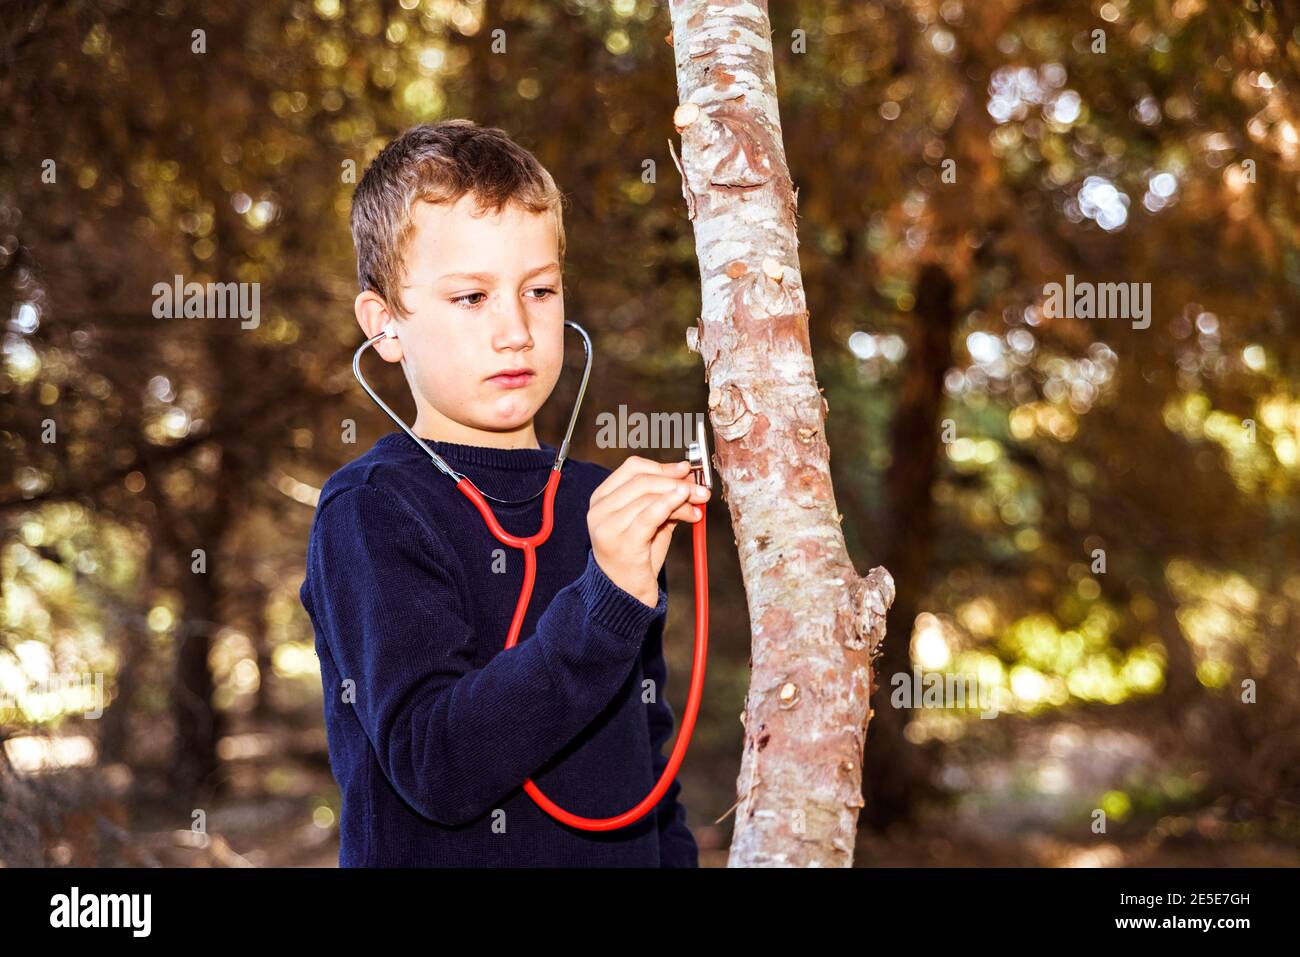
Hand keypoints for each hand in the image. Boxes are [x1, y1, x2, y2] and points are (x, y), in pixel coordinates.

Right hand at [587, 456, 710, 606]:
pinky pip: (649, 516)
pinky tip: (688, 510)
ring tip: (697, 508)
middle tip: (700, 490)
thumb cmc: (637, 557)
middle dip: (677, 482)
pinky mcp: (621, 542)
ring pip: (649, 497)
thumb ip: (664, 499)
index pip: (633, 468)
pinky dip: (671, 507)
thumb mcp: (651, 521)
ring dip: (680, 499)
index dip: (662, 466)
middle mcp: (599, 509)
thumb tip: (689, 478)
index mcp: (602, 498)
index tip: (686, 470)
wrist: (625, 594)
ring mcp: (607, 526)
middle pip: (643, 481)